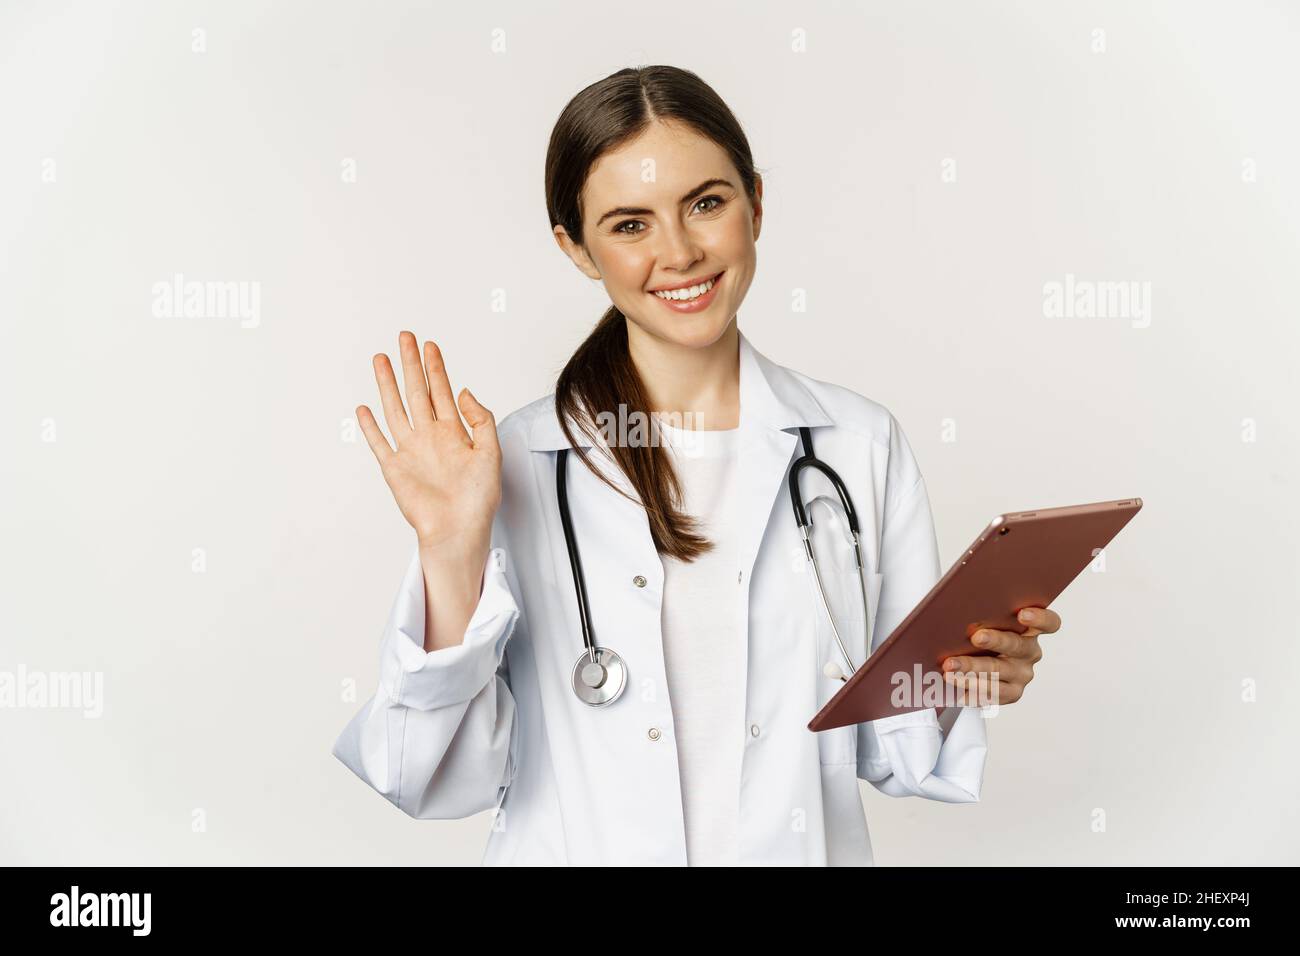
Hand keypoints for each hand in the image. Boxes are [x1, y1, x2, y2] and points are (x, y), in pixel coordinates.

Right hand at [356, 331, 501, 553]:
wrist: (458, 531)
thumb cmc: (478, 500)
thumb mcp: (491, 453)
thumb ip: (480, 420)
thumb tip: (463, 391)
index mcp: (454, 433)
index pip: (442, 391)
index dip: (436, 368)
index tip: (430, 345)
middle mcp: (430, 437)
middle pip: (417, 392)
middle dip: (411, 364)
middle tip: (405, 337)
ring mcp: (411, 451)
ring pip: (396, 409)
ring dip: (388, 384)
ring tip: (381, 359)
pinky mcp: (395, 469)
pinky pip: (379, 443)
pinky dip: (370, 426)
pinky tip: (364, 408)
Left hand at [940, 607, 1061, 705]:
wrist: (971, 665)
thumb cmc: (977, 636)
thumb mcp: (983, 622)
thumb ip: (981, 614)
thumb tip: (959, 607)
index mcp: (1029, 630)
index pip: (1048, 623)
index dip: (1040, 618)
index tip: (1022, 614)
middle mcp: (1030, 653)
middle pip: (1017, 646)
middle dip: (996, 640)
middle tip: (976, 637)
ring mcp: (1022, 675)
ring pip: (998, 672)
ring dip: (972, 668)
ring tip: (949, 666)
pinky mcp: (1010, 694)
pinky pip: (990, 694)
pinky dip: (969, 688)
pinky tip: (953, 684)